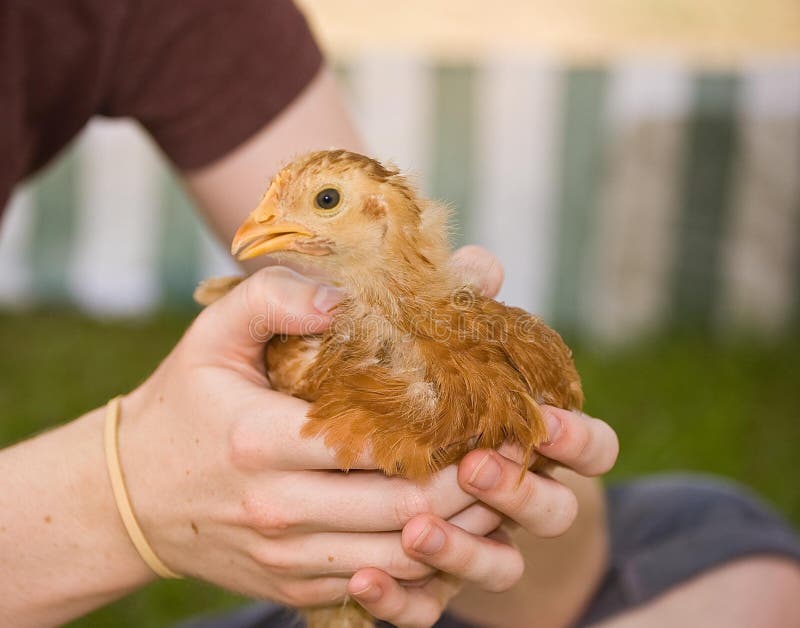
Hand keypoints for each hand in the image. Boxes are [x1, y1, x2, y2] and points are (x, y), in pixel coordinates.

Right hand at [121, 262, 501, 605]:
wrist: (131, 497)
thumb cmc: (183, 405)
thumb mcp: (212, 335)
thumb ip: (276, 298)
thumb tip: (345, 297)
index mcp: (261, 441)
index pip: (378, 443)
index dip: (443, 429)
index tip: (486, 407)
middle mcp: (277, 509)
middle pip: (404, 506)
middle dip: (469, 482)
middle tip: (510, 450)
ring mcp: (286, 558)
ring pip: (401, 555)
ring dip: (459, 527)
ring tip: (498, 488)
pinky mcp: (292, 587)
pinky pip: (377, 585)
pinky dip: (424, 562)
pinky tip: (453, 530)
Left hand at [347, 246, 618, 626]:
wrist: (340, 455)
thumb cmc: (402, 379)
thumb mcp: (425, 338)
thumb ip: (460, 301)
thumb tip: (484, 267)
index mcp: (529, 438)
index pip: (590, 447)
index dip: (576, 437)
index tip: (540, 418)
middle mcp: (512, 496)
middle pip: (555, 513)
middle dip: (521, 493)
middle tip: (475, 466)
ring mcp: (475, 541)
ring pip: (500, 567)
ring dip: (464, 550)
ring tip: (413, 529)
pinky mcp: (429, 581)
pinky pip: (427, 606)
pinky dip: (401, 600)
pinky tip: (361, 581)